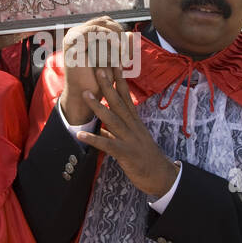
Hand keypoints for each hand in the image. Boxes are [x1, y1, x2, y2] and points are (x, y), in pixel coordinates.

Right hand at [60, 16, 126, 123]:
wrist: (84, 95)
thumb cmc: (98, 80)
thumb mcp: (114, 60)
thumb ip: (122, 47)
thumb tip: (132, 34)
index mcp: (85, 35)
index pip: (107, 23)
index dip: (120, 31)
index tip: (129, 47)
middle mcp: (78, 32)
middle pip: (105, 20)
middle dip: (119, 32)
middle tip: (127, 48)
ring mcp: (74, 35)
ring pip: (101, 24)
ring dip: (116, 36)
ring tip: (123, 51)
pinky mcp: (73, 40)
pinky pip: (95, 31)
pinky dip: (108, 37)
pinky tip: (118, 47)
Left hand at [76, 70, 179, 199]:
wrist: (161, 177)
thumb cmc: (145, 159)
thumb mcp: (131, 142)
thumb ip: (116, 134)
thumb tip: (102, 130)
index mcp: (135, 123)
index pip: (127, 98)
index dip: (120, 81)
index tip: (114, 66)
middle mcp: (133, 127)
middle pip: (119, 103)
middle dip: (108, 86)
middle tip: (99, 69)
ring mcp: (130, 139)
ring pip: (112, 119)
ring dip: (97, 106)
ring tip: (85, 94)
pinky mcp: (126, 154)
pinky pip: (108, 145)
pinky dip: (94, 140)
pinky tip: (80, 135)